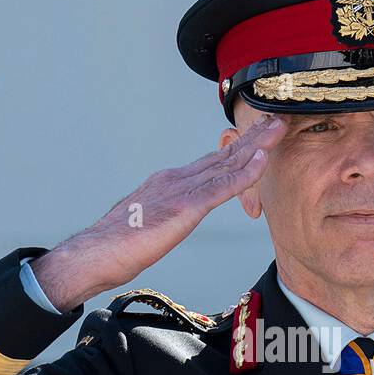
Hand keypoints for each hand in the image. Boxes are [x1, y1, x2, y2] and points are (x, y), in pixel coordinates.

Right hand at [32, 114, 286, 310]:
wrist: (96, 253)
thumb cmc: (117, 246)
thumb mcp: (150, 225)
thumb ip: (167, 215)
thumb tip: (176, 218)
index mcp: (168, 183)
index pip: (211, 163)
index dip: (238, 149)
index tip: (259, 137)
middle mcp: (176, 180)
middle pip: (222, 155)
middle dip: (252, 139)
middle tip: (276, 121)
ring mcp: (181, 191)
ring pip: (226, 164)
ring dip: (255, 146)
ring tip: (277, 129)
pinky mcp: (185, 207)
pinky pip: (222, 187)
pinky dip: (244, 172)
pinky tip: (261, 160)